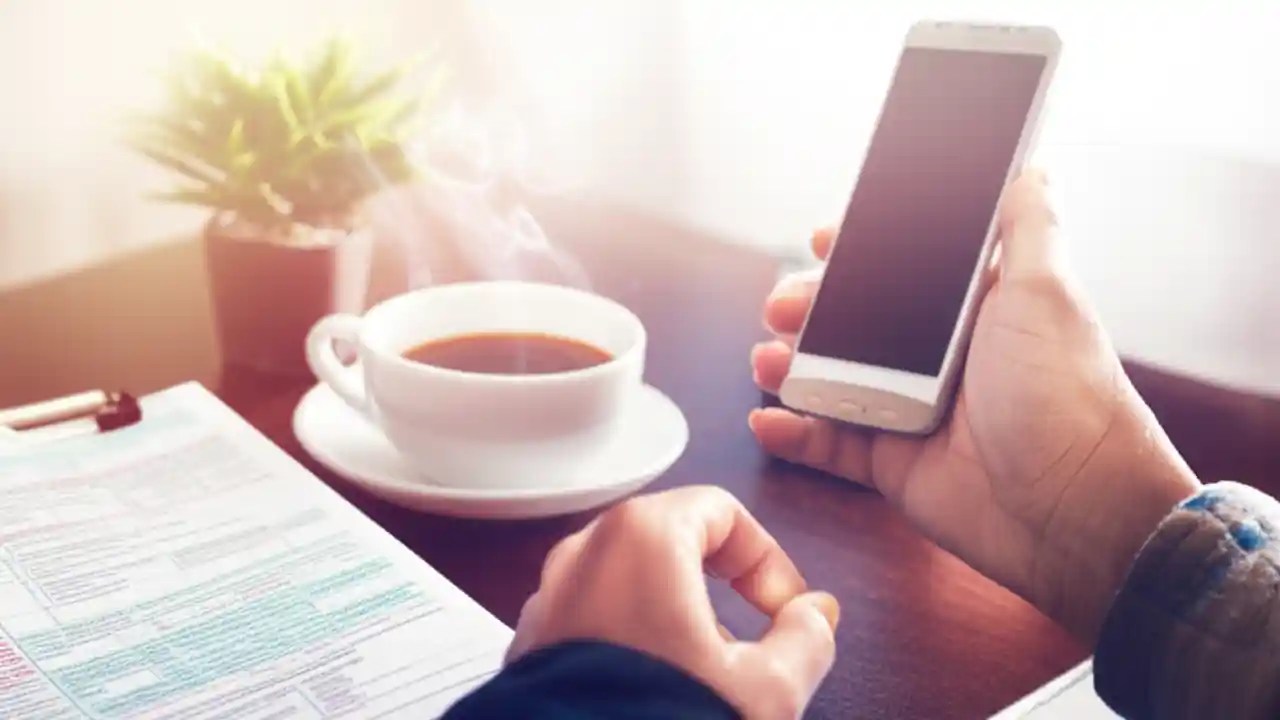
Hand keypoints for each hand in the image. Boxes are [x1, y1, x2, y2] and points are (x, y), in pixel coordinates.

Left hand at [508, 486, 839, 719]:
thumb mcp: (767, 689)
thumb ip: (807, 638)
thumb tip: (816, 615)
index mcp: (641, 537)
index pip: (722, 512)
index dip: (768, 560)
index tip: (787, 612)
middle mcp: (585, 552)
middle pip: (673, 541)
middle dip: (723, 587)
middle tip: (753, 643)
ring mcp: (550, 596)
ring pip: (632, 579)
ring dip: (677, 613)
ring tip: (705, 676)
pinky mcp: (532, 642)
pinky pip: (596, 616)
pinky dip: (633, 637)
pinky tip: (656, 689)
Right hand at [750, 170, 1200, 641]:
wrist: (1073, 509)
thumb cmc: (1067, 397)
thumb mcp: (1047, 293)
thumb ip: (1027, 228)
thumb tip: (1030, 168)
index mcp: (973, 313)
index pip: (903, 271)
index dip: (859, 253)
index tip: (821, 240)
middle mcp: (939, 361)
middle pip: (853, 324)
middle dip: (809, 310)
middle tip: (781, 307)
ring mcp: (912, 412)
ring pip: (831, 381)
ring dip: (790, 367)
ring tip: (767, 360)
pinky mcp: (894, 465)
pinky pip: (830, 446)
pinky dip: (793, 433)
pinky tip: (767, 419)